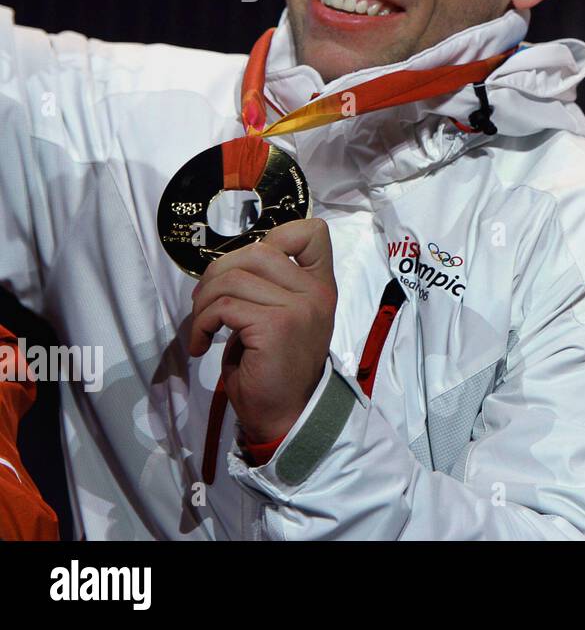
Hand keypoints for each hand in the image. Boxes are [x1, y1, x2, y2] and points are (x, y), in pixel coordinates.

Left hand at [188, 217, 336, 443]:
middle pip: (255, 250)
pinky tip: (201, 345)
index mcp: (320, 285)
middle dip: (217, 273)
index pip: (312, 232)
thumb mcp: (283, 318)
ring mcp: (299, 308)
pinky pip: (224, 308)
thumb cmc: (277, 369)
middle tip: (205, 306)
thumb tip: (229, 264)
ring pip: (233, 278)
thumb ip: (270, 286)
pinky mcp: (276, 327)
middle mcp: (316, 292)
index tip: (248, 270)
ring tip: (201, 328)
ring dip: (203, 303)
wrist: (287, 416)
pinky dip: (201, 324)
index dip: (274, 236)